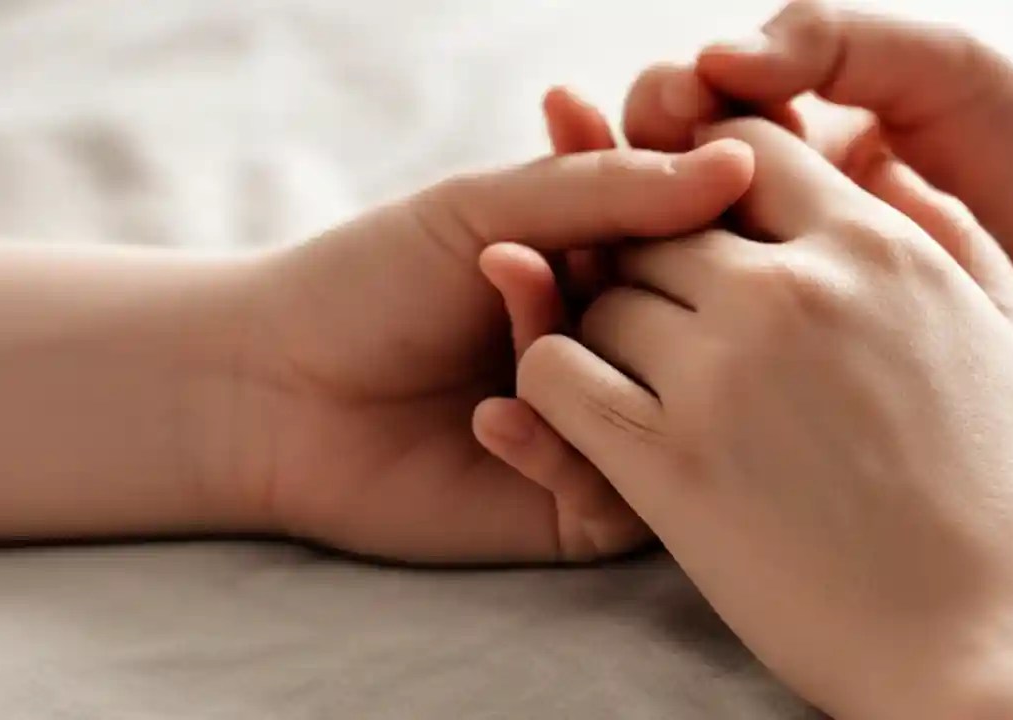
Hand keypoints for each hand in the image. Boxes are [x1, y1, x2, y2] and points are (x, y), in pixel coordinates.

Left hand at [233, 140, 752, 562]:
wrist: (272, 393)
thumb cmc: (369, 283)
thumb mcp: (485, 210)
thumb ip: (606, 190)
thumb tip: (740, 166)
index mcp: (600, 276)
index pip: (686, 241)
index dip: (670, 204)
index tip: (628, 160)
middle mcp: (612, 354)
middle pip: (689, 325)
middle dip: (615, 278)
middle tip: (530, 249)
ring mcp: (600, 434)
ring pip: (662, 408)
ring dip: (582, 354)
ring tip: (501, 299)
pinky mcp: (577, 512)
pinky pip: (621, 491)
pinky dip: (561, 449)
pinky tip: (488, 420)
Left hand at [512, 117, 1012, 717]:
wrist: (994, 648)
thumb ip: (956, 241)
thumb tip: (891, 173)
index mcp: (874, 250)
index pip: (748, 150)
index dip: (713, 181)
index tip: (709, 230)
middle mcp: (788, 291)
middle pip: (661, 224)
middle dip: (654, 260)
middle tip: (666, 316)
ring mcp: (720, 374)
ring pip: (600, 296)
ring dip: (604, 326)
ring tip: (639, 375)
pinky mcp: (666, 463)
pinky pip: (557, 374)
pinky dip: (553, 378)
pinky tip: (584, 407)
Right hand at [622, 0, 1012, 409]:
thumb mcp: (947, 70)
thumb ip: (840, 43)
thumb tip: (718, 55)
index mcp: (802, 145)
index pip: (690, 123)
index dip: (659, 114)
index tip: (653, 116)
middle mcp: (784, 225)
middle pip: (662, 210)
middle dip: (623, 195)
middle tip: (596, 194)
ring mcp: (793, 309)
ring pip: (677, 292)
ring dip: (629, 283)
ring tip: (600, 276)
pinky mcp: (810, 384)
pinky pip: (726, 373)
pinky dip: (674, 366)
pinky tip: (644, 362)